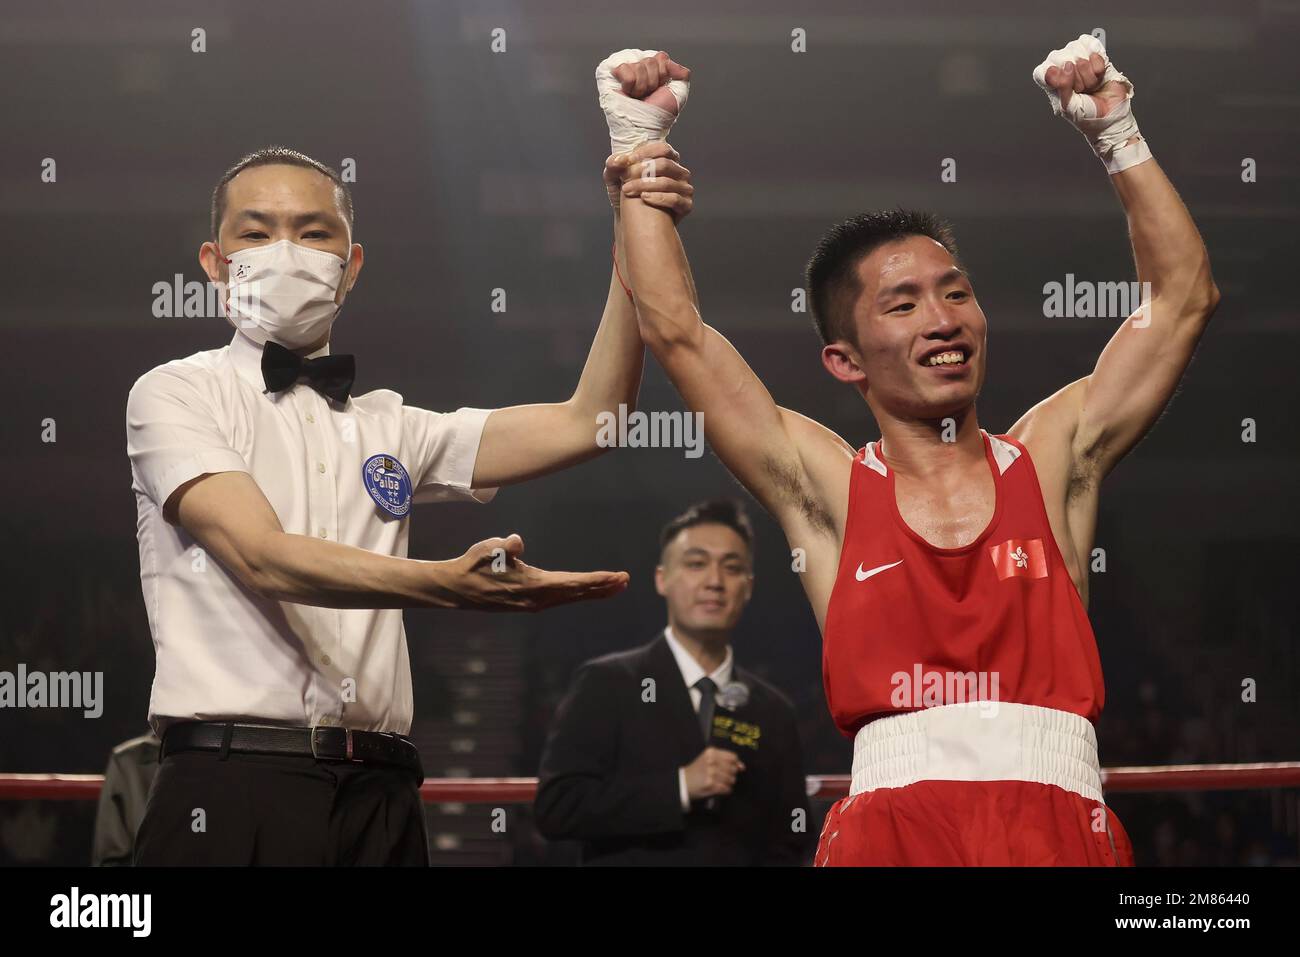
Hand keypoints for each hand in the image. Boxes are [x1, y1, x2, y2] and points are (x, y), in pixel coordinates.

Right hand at [443, 534, 628, 611]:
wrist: (456, 589)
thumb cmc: (473, 564)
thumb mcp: (486, 549)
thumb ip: (504, 546)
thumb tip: (517, 541)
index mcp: (531, 585)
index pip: (572, 582)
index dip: (596, 580)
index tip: (616, 577)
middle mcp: (537, 599)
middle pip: (577, 593)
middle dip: (603, 587)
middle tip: (626, 581)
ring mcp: (534, 603)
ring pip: (571, 597)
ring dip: (594, 592)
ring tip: (616, 585)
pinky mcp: (530, 603)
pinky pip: (562, 598)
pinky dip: (579, 594)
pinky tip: (589, 591)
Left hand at [604, 141, 693, 221]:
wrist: (631, 220)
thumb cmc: (627, 194)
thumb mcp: (615, 177)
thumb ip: (614, 165)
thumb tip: (620, 160)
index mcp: (668, 159)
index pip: (662, 149)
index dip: (645, 153)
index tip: (628, 161)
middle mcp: (680, 172)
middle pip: (664, 165)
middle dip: (642, 171)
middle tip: (625, 178)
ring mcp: (685, 188)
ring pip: (667, 182)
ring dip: (645, 185)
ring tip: (628, 190)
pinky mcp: (686, 205)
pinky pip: (674, 199)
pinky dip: (658, 198)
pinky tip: (644, 198)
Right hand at [610, 51, 690, 114]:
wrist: (645, 128)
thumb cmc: (659, 115)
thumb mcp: (679, 93)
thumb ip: (683, 73)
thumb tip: (669, 60)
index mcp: (654, 71)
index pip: (661, 57)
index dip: (663, 74)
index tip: (660, 89)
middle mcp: (639, 69)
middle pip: (650, 60)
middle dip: (652, 82)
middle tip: (647, 96)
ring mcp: (625, 71)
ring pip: (638, 65)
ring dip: (641, 86)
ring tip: (637, 97)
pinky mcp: (610, 74)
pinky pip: (625, 69)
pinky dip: (629, 84)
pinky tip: (627, 94)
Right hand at [682, 746, 745, 799]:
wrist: (683, 782)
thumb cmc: (697, 771)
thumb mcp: (708, 759)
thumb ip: (724, 760)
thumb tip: (742, 766)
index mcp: (711, 752)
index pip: (732, 757)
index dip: (735, 764)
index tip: (734, 768)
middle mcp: (712, 761)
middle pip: (733, 769)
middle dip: (731, 775)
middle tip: (722, 777)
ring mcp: (712, 773)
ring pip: (731, 780)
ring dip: (728, 784)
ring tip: (719, 783)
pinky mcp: (711, 784)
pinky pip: (727, 789)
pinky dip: (725, 791)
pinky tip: (719, 789)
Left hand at [1043, 52, 1127, 118]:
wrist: (1111, 114)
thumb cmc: (1088, 115)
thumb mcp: (1068, 106)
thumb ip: (1062, 87)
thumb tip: (1067, 66)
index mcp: (1053, 85)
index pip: (1042, 70)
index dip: (1051, 74)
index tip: (1061, 83)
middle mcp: (1065, 72)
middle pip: (1060, 58)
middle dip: (1074, 77)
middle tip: (1080, 89)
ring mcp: (1080, 63)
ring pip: (1077, 52)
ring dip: (1087, 73)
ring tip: (1090, 85)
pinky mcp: (1095, 58)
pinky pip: (1093, 49)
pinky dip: (1098, 65)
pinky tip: (1098, 75)